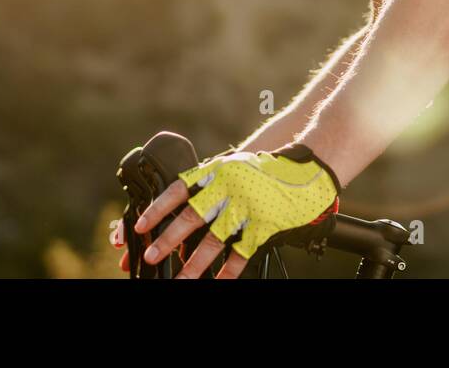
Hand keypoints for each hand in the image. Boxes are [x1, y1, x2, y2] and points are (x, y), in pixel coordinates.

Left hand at [132, 145, 340, 278]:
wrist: (308, 168)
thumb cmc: (267, 168)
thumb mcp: (234, 165)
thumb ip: (211, 182)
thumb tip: (181, 204)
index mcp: (218, 171)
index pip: (180, 189)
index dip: (159, 208)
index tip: (140, 225)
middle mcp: (230, 188)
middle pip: (192, 217)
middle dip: (168, 239)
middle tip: (151, 255)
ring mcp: (249, 207)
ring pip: (214, 239)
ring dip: (194, 263)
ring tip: (179, 279)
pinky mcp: (266, 224)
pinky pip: (242, 252)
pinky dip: (228, 270)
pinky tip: (217, 283)